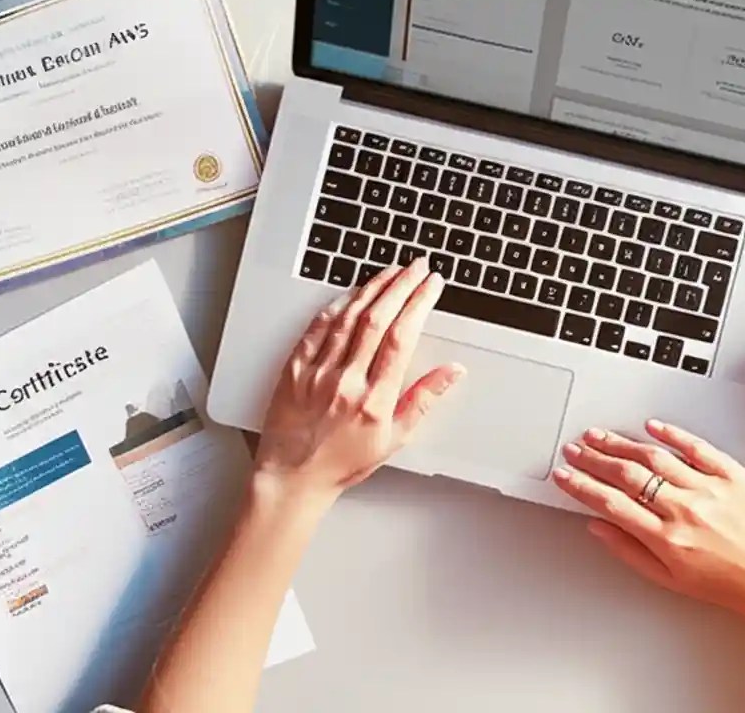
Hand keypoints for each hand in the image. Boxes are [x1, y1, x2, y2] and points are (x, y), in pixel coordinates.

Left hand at [255, 258, 464, 507]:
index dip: (420, 304)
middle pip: (378, 319)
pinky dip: (337, 305)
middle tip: (417, 266)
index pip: (403, 338)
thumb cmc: (341, 463)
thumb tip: (452, 372)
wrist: (292, 477)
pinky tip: (352, 293)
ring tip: (390, 271)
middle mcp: (345, 382)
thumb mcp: (394, 439)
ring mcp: (317, 373)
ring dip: (373, 288)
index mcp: (374, 400)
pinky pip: (317, 327)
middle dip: (401, 285)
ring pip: (348, 317)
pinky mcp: (295, 368)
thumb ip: (424, 400)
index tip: (432, 285)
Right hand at [553, 420, 744, 620]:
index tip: (565, 475)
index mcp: (667, 538)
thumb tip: (598, 526)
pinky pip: (697, 447)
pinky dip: (672, 434)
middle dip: (594, 459)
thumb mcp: (667, 579)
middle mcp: (686, 510)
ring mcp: (709, 489)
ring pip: (656, 457)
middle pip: (628, 475)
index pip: (612, 503)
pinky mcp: (732, 475)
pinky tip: (651, 426)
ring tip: (601, 436)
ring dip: (622, 444)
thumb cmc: (724, 583)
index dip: (582, 486)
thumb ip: (628, 550)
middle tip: (575, 449)